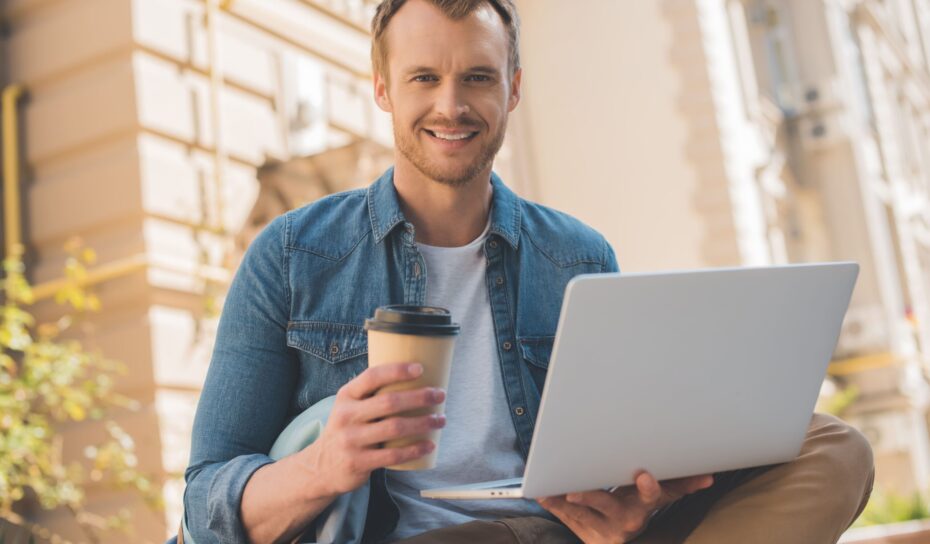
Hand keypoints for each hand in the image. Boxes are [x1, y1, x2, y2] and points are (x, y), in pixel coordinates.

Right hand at [299, 362, 445, 495]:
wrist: (321, 467)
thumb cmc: (348, 430)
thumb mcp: (350, 408)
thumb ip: (372, 395)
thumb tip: (415, 378)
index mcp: (346, 396)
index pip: (372, 377)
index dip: (397, 371)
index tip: (420, 368)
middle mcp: (346, 416)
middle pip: (389, 402)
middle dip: (420, 397)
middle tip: (440, 395)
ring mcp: (351, 440)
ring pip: (395, 428)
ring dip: (423, 423)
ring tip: (441, 420)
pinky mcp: (358, 462)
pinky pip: (393, 455)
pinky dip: (415, 449)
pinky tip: (430, 445)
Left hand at [537, 471, 713, 542]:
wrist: (616, 538)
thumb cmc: (636, 504)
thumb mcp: (658, 496)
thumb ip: (680, 485)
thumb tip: (708, 477)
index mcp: (643, 506)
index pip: (651, 498)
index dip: (648, 488)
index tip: (644, 476)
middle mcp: (624, 519)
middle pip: (608, 506)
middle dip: (591, 497)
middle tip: (573, 491)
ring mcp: (602, 527)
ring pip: (580, 513)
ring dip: (563, 502)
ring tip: (549, 491)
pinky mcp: (584, 530)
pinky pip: (566, 517)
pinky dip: (552, 505)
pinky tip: (540, 494)